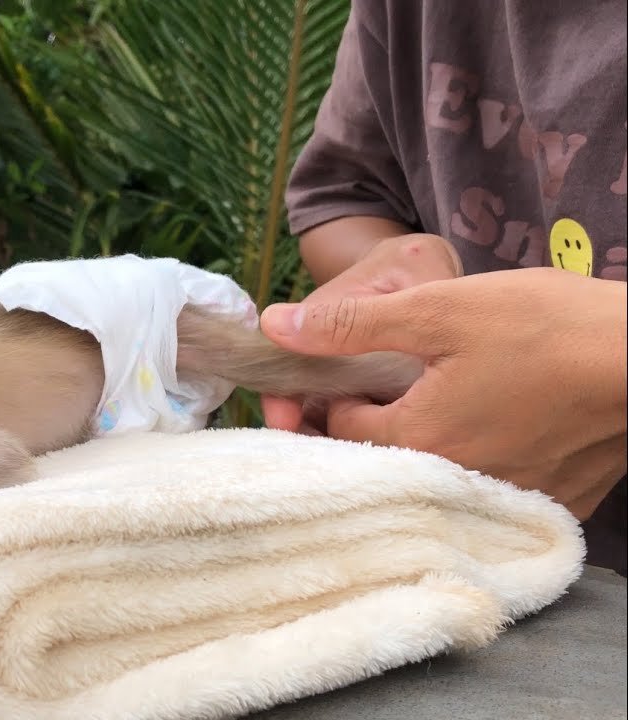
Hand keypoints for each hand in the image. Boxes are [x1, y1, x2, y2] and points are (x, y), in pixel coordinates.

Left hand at [261, 267, 627, 520]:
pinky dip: (463, 454)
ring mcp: (502, 499)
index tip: (321, 370)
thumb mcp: (440, 310)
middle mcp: (450, 487)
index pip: (331, 431)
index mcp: (415, 443)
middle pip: (371, 462)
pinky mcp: (546, 499)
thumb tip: (273, 327)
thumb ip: (351, 325)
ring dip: (405, 439)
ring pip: (424, 474)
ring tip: (413, 392)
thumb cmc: (550, 327)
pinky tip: (474, 416)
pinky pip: (479, 485)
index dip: (317, 395)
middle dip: (349, 424)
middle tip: (354, 382)